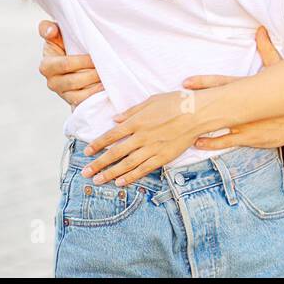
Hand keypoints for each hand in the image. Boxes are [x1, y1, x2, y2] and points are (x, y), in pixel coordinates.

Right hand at [37, 20, 102, 107]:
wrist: (75, 63)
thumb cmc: (66, 44)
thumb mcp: (57, 35)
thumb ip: (49, 29)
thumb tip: (52, 30)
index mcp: (47, 65)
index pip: (65, 65)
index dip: (82, 61)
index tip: (95, 56)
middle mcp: (52, 82)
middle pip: (75, 80)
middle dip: (93, 72)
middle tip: (107, 66)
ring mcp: (62, 94)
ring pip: (81, 93)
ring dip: (96, 84)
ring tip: (108, 76)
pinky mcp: (72, 102)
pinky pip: (85, 101)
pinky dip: (96, 94)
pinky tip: (106, 87)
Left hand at [81, 91, 203, 186]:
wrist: (198, 113)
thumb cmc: (177, 102)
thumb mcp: (152, 100)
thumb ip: (132, 111)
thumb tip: (115, 119)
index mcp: (136, 121)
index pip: (111, 135)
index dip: (97, 144)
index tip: (87, 151)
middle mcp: (141, 137)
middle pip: (115, 153)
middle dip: (98, 163)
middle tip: (85, 172)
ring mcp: (152, 148)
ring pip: (126, 164)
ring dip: (110, 173)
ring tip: (98, 180)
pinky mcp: (163, 157)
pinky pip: (144, 169)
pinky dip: (131, 177)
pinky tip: (120, 182)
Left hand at [184, 25, 283, 150]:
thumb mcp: (279, 68)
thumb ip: (267, 49)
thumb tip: (260, 29)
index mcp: (248, 88)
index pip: (221, 84)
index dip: (202, 82)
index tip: (185, 82)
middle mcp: (244, 107)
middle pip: (214, 105)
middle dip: (194, 104)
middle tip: (176, 104)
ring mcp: (246, 124)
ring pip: (217, 125)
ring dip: (199, 125)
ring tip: (181, 126)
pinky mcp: (250, 138)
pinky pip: (226, 141)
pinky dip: (211, 142)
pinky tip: (198, 143)